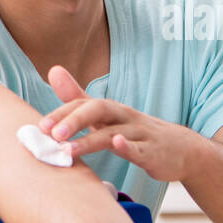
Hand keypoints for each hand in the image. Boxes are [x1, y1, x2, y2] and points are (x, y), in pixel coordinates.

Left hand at [39, 66, 201, 181]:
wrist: (182, 149)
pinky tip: (117, 146)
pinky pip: (140, 149)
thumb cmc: (137, 132)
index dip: (62, 114)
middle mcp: (124, 117)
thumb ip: (79, 97)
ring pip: (114, 133)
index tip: (40, 127)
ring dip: (90, 141)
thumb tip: (53, 70)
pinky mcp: (153, 153)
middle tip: (51, 134)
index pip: (84, 104)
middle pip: (98, 110)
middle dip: (74, 121)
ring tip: (68, 151)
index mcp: (111, 109)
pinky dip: (129, 147)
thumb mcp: (107, 115)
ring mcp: (140, 134)